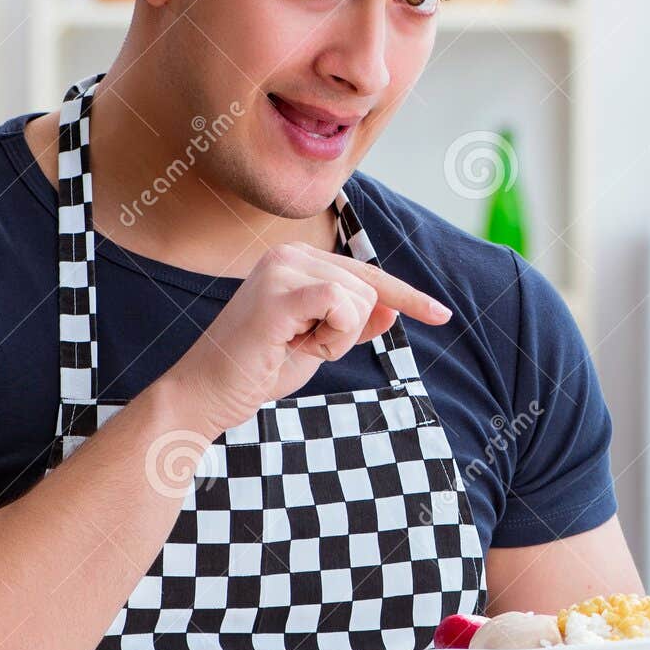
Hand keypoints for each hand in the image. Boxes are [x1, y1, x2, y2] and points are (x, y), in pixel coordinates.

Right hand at [164, 241, 450, 435]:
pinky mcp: (279, 294)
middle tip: (300, 346)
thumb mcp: (317, 345)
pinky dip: (331, 337)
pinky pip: (341, 305)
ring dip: (336, 339)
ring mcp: (281, 269)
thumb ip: (353, 322)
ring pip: (358, 300)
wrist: (206, 395)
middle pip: (368, 290)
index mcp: (297, 261)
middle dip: (347, 333)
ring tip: (291, 346)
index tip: (443, 315)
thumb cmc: (256, 370)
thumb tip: (393, 306)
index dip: (408, 296)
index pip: (367, 275)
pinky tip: (296, 345)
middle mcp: (289, 254)